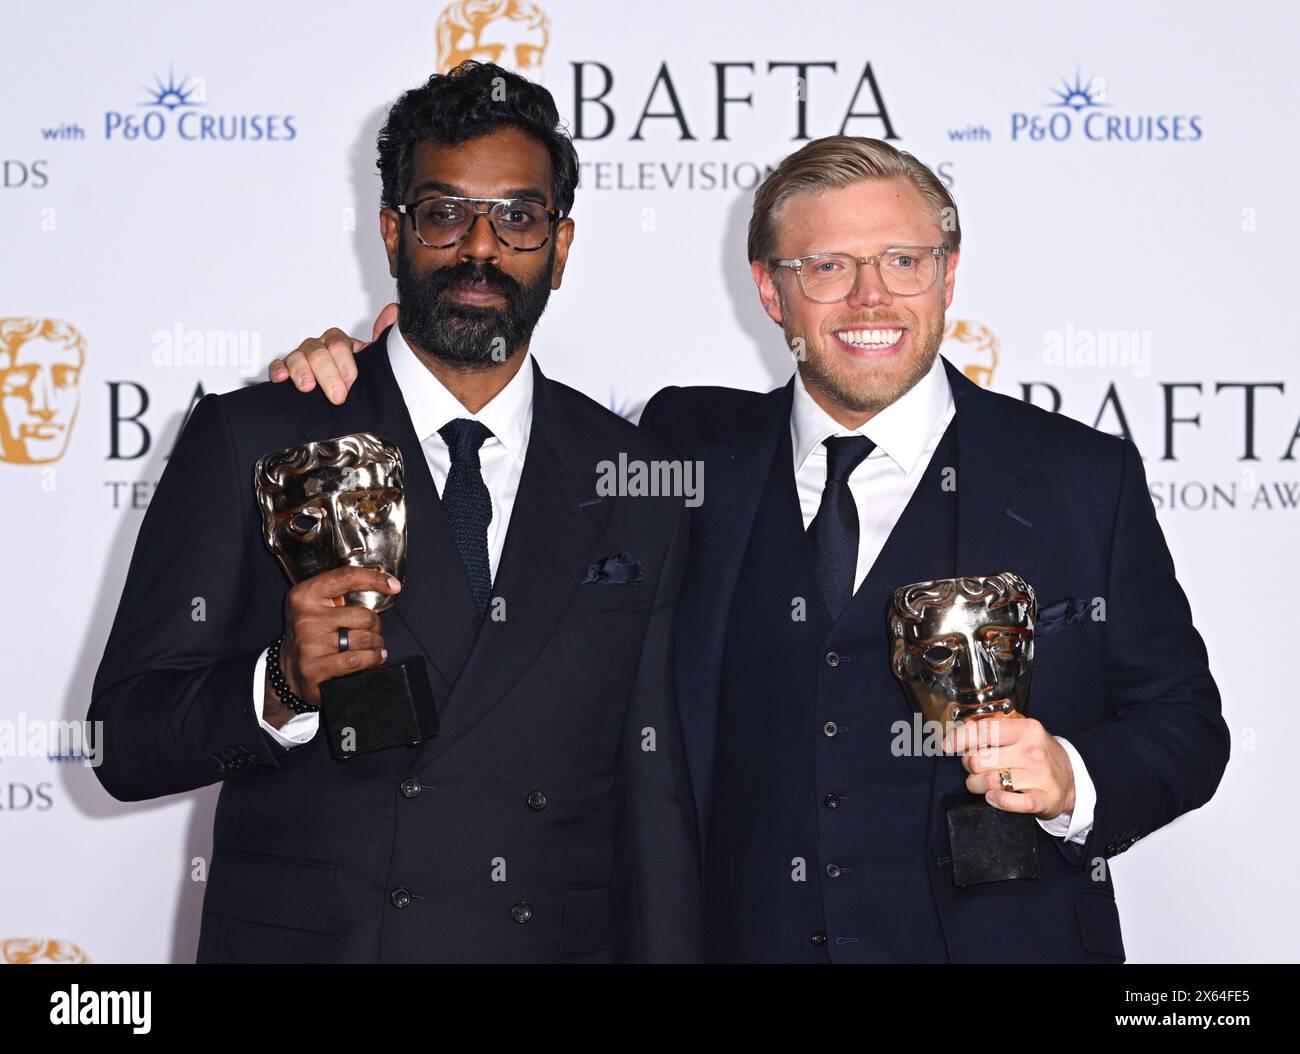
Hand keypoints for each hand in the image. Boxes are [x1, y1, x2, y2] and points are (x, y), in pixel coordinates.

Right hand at [268, 303, 397, 404]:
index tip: (351, 382)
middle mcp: (319, 347)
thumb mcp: (371, 361)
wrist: (342, 395)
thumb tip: (394, 313)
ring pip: (297, 358)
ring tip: (308, 388)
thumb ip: (381, 339)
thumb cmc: (354, 376)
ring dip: (302, 372)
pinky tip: (282, 379)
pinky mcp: (286, 369)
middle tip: (337, 395)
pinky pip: (278, 365)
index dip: (345, 364)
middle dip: (328, 375)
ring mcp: (302, 357)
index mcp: (339, 343)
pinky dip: (278, 371)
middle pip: (318, 353)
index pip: (339, 345)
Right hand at [272, 565, 400, 709]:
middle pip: (364, 615)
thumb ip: (343, 591)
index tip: (394, 585)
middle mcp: (305, 617)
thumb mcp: (319, 604)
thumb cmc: (312, 632)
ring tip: (371, 647)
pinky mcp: (314, 668)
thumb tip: (388, 582)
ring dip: (376, 645)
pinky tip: (373, 659)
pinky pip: (357, 660)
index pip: (347, 577)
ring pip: (365, 639)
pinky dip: (372, 659)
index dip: (375, 579)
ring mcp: (308, 644)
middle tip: (371, 631)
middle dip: (376, 626)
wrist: (289, 668)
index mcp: (305, 595)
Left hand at [942, 716, 1075, 819]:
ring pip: (989, 781)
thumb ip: (991, 731)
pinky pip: (1013, 803)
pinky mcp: (1045, 799)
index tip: (947, 746)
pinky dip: (998, 802)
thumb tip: (956, 734)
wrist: (1072, 779)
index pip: (984, 730)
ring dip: (977, 786)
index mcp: (1025, 730)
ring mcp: (1040, 775)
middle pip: (980, 759)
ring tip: (982, 784)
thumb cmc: (1036, 755)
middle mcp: (1032, 751)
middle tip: (975, 769)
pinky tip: (994, 798)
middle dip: (970, 766)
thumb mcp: (1019, 734)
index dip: (960, 739)